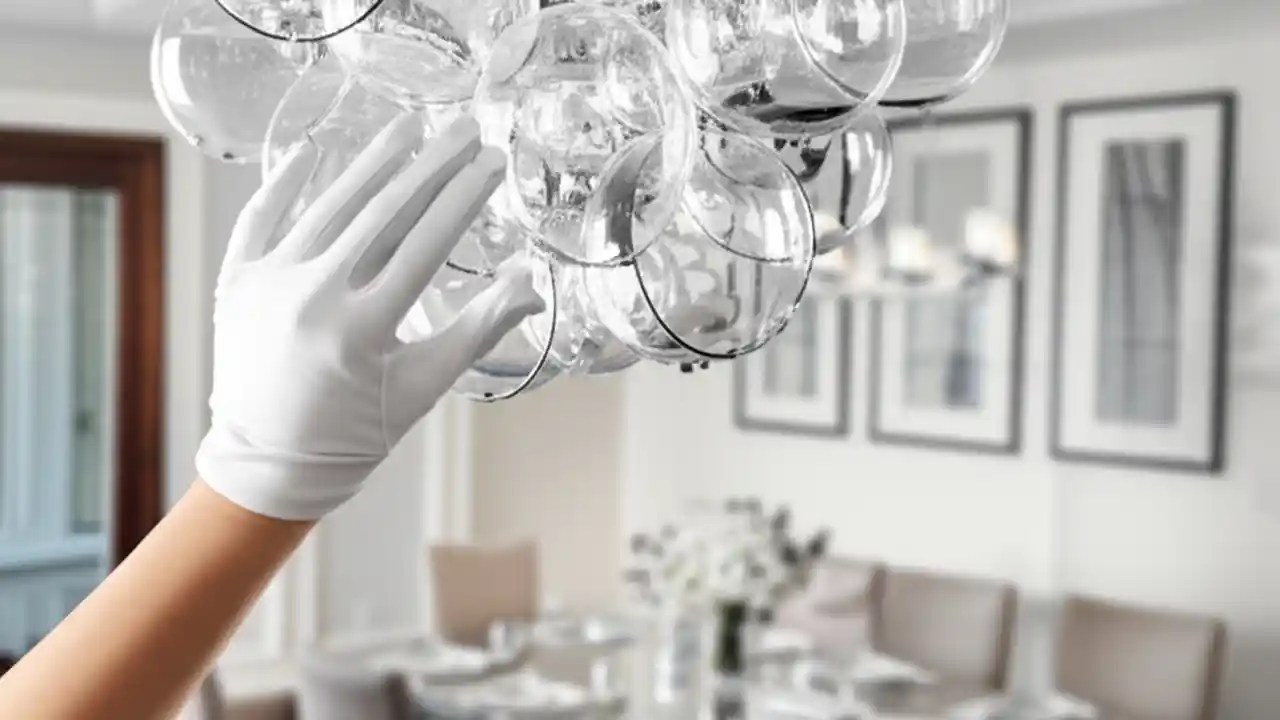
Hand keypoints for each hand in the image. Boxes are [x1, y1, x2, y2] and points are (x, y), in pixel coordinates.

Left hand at [197, 114, 542, 520]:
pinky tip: (315, 148)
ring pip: (328, 205)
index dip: (465, 198)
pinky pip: (261, 218)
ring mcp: (268, 284)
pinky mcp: (235, 281)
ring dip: (372, 161)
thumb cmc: (356, 433)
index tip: (493, 163)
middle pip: (383, 212)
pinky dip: (286, 182)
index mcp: (363, 328)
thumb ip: (476, 331)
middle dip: (430, 165)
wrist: (267, 465)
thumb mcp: (422, 387)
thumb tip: (531, 284)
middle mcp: (313, 297)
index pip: (426, 243)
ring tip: (409, 126)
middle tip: (464, 128)